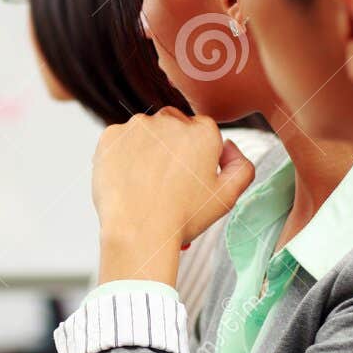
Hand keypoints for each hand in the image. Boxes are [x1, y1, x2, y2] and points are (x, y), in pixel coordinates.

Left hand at [93, 109, 254, 283]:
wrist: (138, 232)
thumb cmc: (182, 218)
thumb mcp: (227, 197)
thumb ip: (241, 167)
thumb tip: (229, 147)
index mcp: (203, 132)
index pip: (201, 130)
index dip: (195, 154)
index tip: (187, 175)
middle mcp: (170, 120)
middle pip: (173, 125)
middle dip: (171, 146)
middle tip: (166, 180)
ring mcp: (137, 126)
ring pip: (145, 132)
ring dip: (146, 149)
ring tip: (145, 183)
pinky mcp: (111, 136)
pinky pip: (119, 140)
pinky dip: (122, 156)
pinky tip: (127, 179)